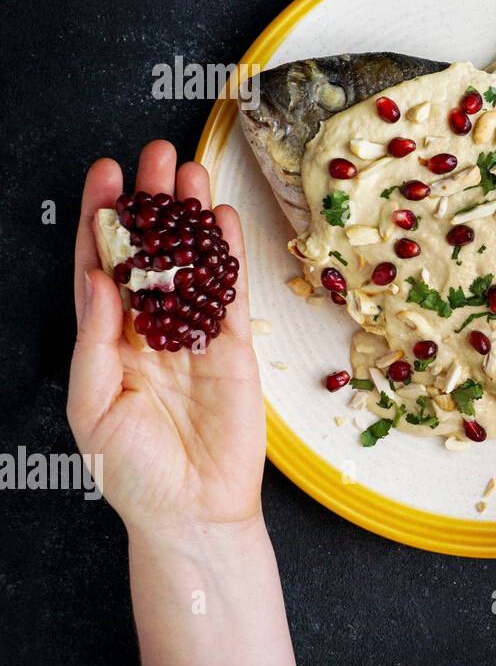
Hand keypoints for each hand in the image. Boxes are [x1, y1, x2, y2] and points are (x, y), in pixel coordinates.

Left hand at [68, 141, 265, 537]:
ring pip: (192, 263)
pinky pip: (230, 293)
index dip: (101, 219)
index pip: (100, 266)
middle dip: (151, 203)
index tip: (106, 175)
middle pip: (150, 252)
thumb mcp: (92, 407)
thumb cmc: (131, 472)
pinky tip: (224, 220)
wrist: (194, 511)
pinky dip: (230, 255)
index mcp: (106, 342)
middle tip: (156, 154)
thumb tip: (97, 281)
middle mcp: (149, 331)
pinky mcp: (234, 349)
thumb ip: (95, 342)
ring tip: (191, 171)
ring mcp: (194, 337)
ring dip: (192, 218)